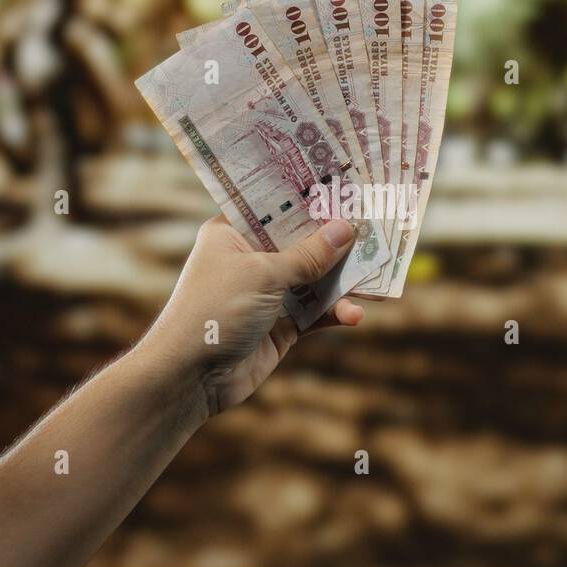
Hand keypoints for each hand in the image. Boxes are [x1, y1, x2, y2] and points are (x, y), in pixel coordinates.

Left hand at [140, 215, 364, 417]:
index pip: (276, 207)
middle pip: (302, 243)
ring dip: (343, 283)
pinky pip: (314, 313)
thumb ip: (308, 255)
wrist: (190, 376)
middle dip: (337, 243)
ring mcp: (266, 293)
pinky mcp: (280, 326)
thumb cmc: (215, 310)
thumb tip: (345, 228)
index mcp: (233, 233)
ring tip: (376, 284)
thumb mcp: (264, 274)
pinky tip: (355, 315)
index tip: (346, 190)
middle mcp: (250, 259)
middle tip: (376, 232)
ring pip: (314, 280)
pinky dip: (335, 312)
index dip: (309, 199)